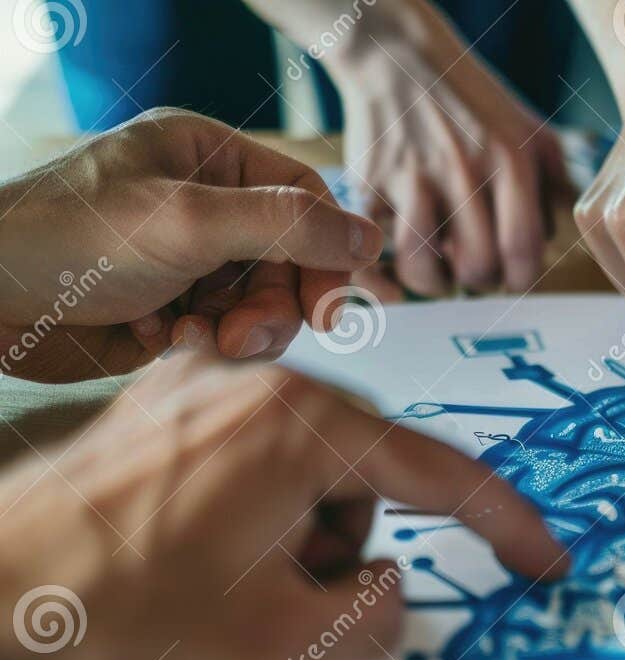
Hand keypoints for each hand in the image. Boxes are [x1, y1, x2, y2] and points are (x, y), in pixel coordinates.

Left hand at [0, 108, 381, 381]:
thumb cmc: (64, 240)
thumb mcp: (187, 221)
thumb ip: (286, 226)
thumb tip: (371, 235)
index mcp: (206, 158)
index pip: (304, 199)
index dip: (328, 252)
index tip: (330, 309)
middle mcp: (201, 205)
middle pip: (289, 261)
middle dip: (274, 305)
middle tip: (245, 337)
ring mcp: (185, 260)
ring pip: (261, 305)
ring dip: (240, 332)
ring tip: (196, 342)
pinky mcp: (169, 311)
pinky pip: (223, 334)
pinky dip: (203, 346)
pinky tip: (162, 342)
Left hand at [0, 354, 566, 659]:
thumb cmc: (112, 606)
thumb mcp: (277, 642)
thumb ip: (377, 617)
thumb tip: (387, 590)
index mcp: (304, 428)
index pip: (441, 475)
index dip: (505, 526)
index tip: (543, 559)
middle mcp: (261, 384)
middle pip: (368, 470)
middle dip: (353, 544)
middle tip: (289, 601)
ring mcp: (206, 387)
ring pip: (311, 465)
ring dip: (299, 531)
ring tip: (228, 580)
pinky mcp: (165, 404)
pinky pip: (255, 453)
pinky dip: (257, 508)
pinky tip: (200, 551)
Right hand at [313, 0, 571, 297]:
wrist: (400, 58)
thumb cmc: (474, 105)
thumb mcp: (531, 132)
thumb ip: (556, 186)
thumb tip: (562, 243)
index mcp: (511, 160)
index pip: (523, 251)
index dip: (519, 279)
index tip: (513, 276)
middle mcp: (464, 170)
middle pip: (478, 269)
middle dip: (481, 280)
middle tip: (477, 268)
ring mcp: (414, 177)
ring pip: (424, 270)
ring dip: (435, 283)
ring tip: (442, 269)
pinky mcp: (371, 183)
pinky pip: (380, 248)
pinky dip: (392, 259)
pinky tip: (409, 244)